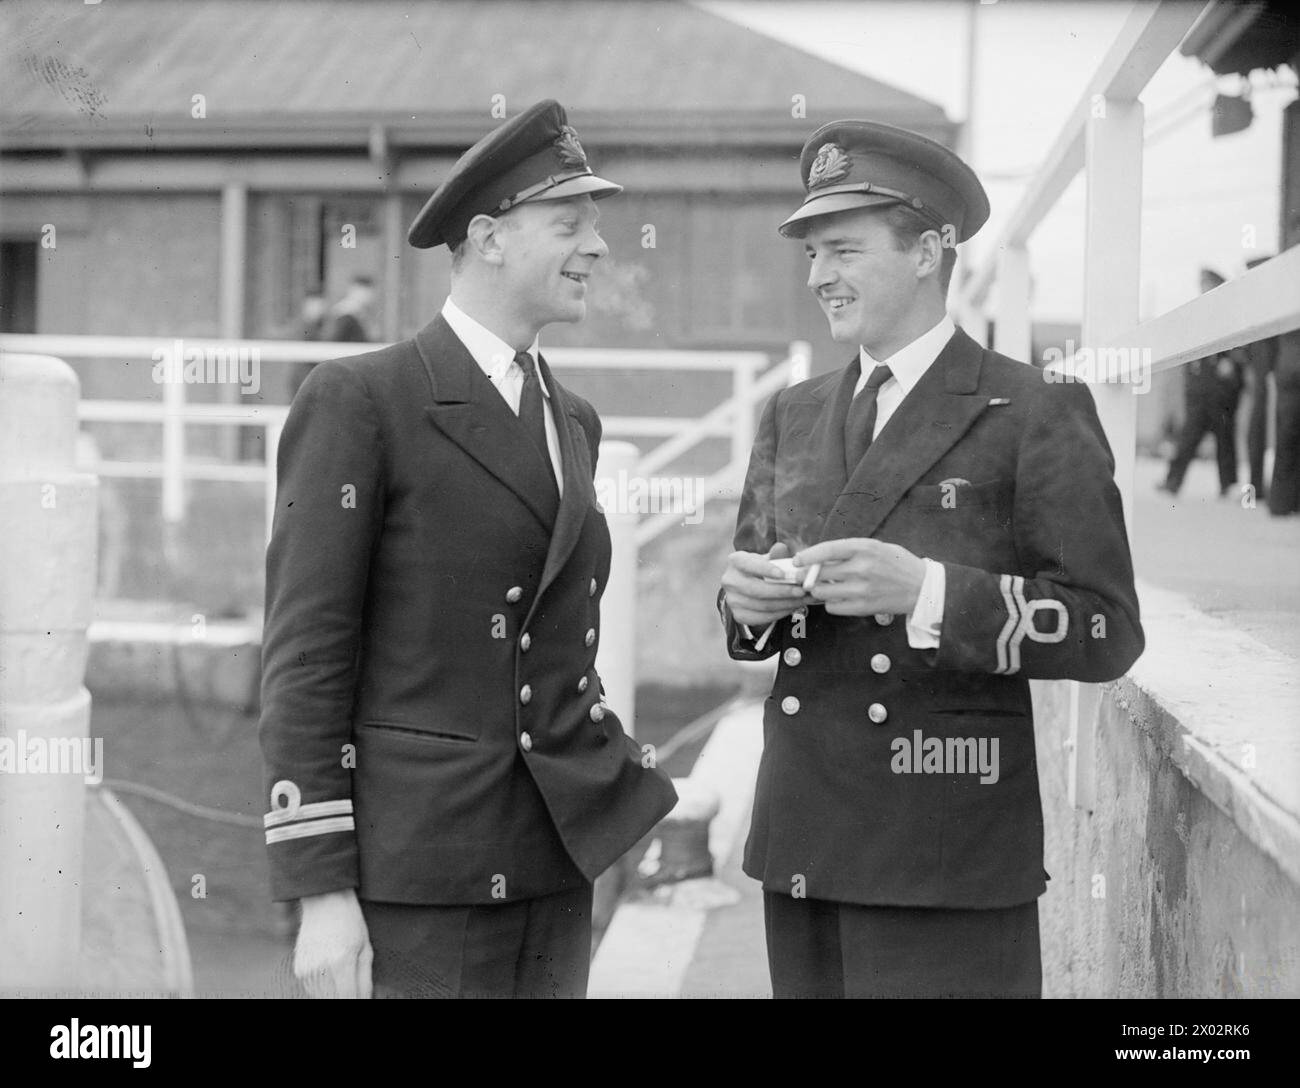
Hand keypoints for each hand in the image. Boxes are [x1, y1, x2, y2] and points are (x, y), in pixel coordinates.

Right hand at [295, 889, 372, 998]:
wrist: (325, 901)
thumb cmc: (350, 922)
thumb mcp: (366, 948)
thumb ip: (365, 980)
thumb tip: (365, 1000)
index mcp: (341, 962)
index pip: (349, 998)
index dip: (357, 1000)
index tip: (362, 996)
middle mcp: (321, 968)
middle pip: (334, 1000)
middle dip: (346, 996)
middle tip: (353, 983)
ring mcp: (307, 970)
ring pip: (322, 997)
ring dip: (334, 993)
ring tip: (343, 974)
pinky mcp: (299, 969)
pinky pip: (313, 989)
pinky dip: (323, 988)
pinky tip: (330, 971)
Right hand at [721, 543, 816, 627]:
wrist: (748, 588)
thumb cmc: (762, 569)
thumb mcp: (768, 559)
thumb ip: (776, 555)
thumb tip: (781, 547)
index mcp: (736, 561)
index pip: (749, 565)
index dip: (765, 569)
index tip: (783, 574)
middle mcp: (730, 580)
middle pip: (757, 589)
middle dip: (782, 591)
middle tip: (802, 590)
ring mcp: (732, 600)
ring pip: (763, 605)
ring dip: (787, 603)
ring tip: (803, 599)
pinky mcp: (740, 615)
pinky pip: (764, 617)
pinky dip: (782, 612)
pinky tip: (793, 607)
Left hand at [794, 538, 925, 617]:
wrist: (922, 588)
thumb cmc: (897, 564)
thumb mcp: (875, 547)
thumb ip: (849, 551)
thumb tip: (819, 558)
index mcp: (864, 548)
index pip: (826, 550)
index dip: (807, 556)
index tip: (797, 560)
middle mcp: (861, 568)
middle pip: (819, 574)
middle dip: (807, 575)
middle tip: (803, 576)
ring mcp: (862, 589)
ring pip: (822, 592)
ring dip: (818, 590)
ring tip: (825, 587)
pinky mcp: (863, 607)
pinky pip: (833, 607)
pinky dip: (830, 603)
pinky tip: (838, 598)